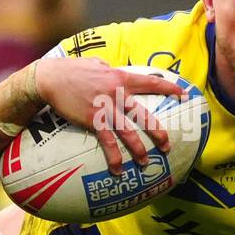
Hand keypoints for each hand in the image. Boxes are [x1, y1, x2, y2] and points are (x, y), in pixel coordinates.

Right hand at [34, 58, 188, 174]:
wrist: (50, 78)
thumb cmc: (72, 69)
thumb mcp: (96, 64)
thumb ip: (109, 69)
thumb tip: (113, 69)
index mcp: (120, 77)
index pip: (151, 82)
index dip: (170, 88)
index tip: (184, 95)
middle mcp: (117, 93)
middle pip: (144, 115)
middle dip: (158, 132)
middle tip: (168, 145)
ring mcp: (105, 108)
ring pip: (128, 133)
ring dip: (138, 150)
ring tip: (145, 163)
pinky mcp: (92, 120)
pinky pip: (107, 143)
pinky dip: (114, 158)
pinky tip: (118, 170)